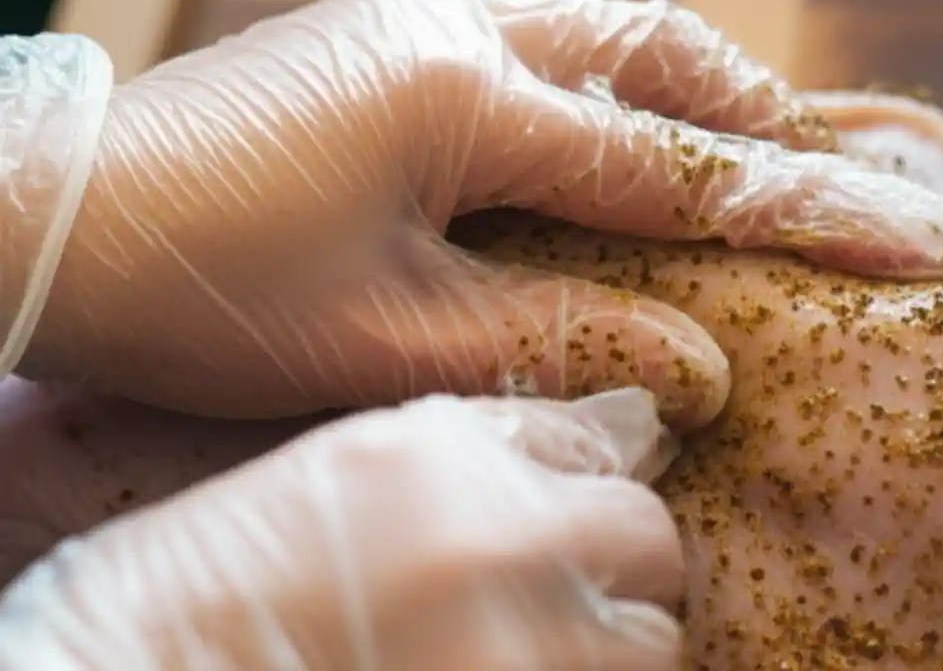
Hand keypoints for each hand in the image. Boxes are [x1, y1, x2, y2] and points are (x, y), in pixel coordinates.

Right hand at [0, 389, 683, 669]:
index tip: (573, 517)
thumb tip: (635, 428)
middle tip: (567, 588)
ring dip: (616, 644)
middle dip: (624, 566)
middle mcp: (504, 555)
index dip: (596, 493)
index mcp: (460, 466)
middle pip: (655, 548)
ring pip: (656, 647)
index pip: (614, 462)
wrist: (154, 668)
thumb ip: (504, 440)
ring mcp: (517, 659)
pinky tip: (515, 666)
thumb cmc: (245, 562)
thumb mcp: (364, 458)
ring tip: (541, 644)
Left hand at [21, 0, 942, 423]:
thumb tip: (700, 369)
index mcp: (470, 104)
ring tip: (766, 129)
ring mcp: (418, 13)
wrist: (54, 222)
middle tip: (845, 193)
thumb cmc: (204, 290)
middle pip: (662, 67)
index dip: (799, 215)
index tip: (906, 243)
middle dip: (764, 133)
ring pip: (601, 20)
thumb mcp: (391, 342)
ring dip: (695, 74)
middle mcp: (458, 30)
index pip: (676, 169)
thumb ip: (558, 341)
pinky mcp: (384, 27)